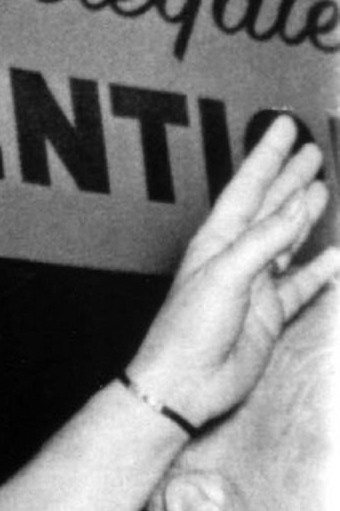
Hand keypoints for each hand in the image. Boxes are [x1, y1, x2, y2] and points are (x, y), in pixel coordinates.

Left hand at [126, 115, 339, 427]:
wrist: (185, 383)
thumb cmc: (190, 329)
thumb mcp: (226, 275)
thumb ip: (265, 240)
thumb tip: (299, 205)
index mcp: (217, 241)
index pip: (247, 188)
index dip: (267, 156)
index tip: (285, 127)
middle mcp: (236, 257)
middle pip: (269, 207)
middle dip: (289, 178)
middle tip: (311, 151)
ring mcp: (254, 284)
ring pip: (286, 240)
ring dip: (303, 214)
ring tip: (321, 188)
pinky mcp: (270, 313)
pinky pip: (301, 284)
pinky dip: (318, 269)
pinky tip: (335, 256)